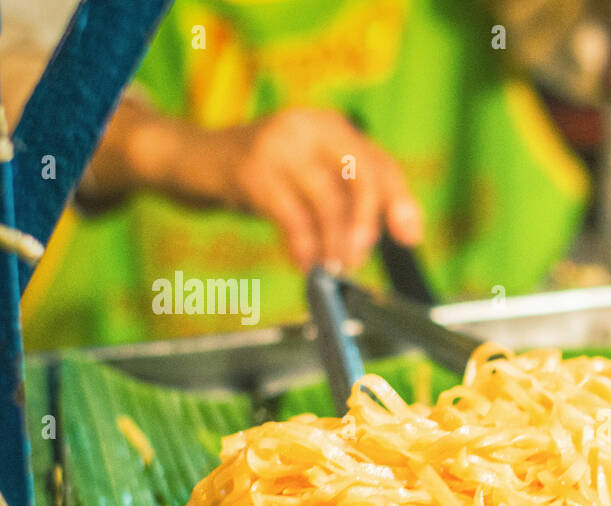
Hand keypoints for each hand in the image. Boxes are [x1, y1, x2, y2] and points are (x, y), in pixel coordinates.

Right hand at [90, 103, 422, 271]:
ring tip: (333, 267)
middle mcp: (309, 126)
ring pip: (328, 202)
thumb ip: (348, 196)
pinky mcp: (251, 170)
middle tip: (359, 257)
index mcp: (331, 126)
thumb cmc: (262, 175)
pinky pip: (292, 217)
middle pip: (362, 177)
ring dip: (336, 243)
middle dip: (368, 225)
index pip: (380, 163)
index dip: (399, 202)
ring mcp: (279, 145)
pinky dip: (304, 246)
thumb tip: (396, 233)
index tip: (410, 237)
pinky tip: (305, 263)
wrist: (193, 159)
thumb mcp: (310, 177)